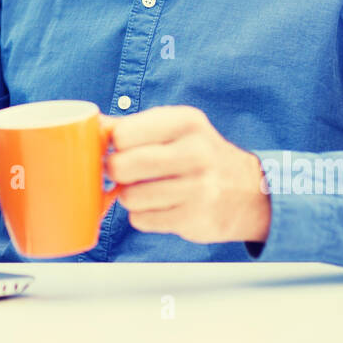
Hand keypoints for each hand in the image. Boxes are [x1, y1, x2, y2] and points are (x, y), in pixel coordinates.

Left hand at [104, 105, 269, 244]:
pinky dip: (143, 215)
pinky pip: (141, 220)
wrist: (252, 192)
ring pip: (129, 197)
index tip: (119, 148)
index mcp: (187, 122)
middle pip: (121, 166)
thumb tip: (90, 125)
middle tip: (123, 172)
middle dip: (115, 171)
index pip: (123, 134)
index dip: (113, 144)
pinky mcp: (194, 219)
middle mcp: (195, 153)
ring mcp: (197, 189)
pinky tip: (161, 206)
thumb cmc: (200, 155)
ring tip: (146, 189)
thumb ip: (133, 126)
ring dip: (129, 196)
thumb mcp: (176, 128)